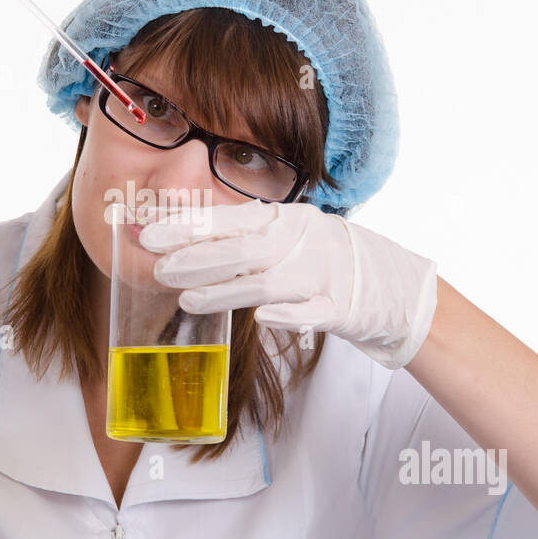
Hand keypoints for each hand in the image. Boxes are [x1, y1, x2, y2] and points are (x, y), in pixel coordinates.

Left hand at [138, 201, 438, 369]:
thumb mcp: (285, 236)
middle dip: (198, 260)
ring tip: (186, 300)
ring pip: (268, 283)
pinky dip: (287, 314)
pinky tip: (260, 319)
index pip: (230, 221)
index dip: (188, 228)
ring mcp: (321, 275)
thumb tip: (183, 241)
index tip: (150, 236)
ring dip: (226, 291)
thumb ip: (242, 238)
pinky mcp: (340, 308)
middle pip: (243, 251)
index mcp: (286, 219)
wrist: (387, 281)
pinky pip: (311, 312)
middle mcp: (302, 242)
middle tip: (158, 270)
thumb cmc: (321, 257)